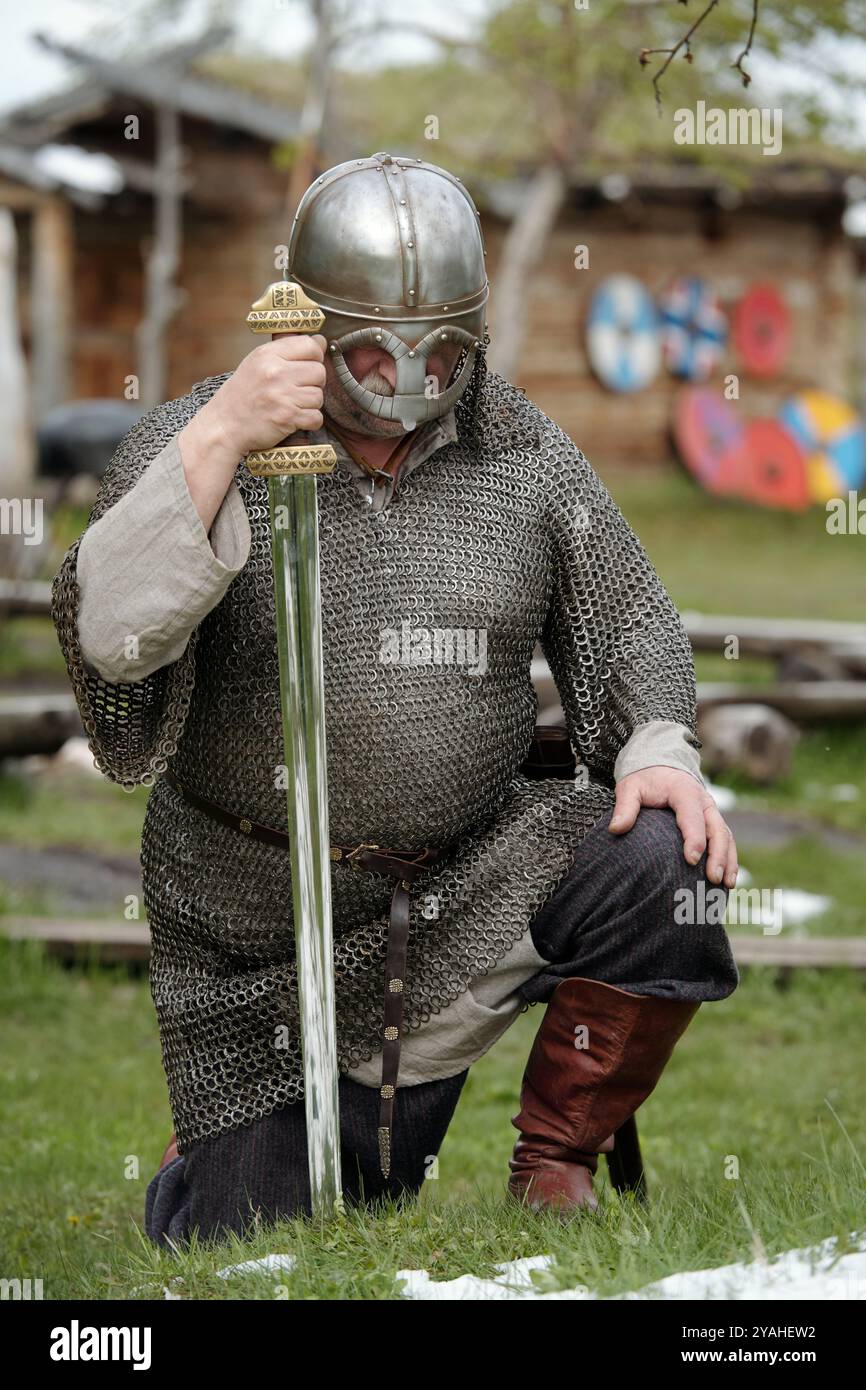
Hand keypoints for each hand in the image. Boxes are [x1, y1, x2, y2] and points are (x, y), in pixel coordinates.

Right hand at [177, 334, 326, 532]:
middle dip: (314, 383)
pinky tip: (295, 420)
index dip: (315, 357)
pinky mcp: (287, 418)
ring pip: (319, 396)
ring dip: (310, 404)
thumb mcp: (256, 363)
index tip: (307, 366)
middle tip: (298, 390)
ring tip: (292, 405)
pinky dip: (309, 422)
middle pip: (319, 372)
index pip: (311, 346)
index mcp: (268, 354)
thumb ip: (286, 352)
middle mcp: (276, 372)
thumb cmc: (242, 395)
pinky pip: (316, 417)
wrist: (224, 426)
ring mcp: (282, 395)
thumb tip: (321, 342)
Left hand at [608, 766, 737, 888]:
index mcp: (684, 791)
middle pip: (717, 829)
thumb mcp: (630, 788)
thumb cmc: (644, 781)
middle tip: (713, 878)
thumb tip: (615, 829)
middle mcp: (703, 801)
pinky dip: (730, 859)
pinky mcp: (713, 821)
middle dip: (718, 854)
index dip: (694, 838)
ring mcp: (711, 812)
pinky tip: (727, 881)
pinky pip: (726, 840)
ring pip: (726, 836)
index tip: (691, 860)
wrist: (660, 767)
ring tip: (727, 885)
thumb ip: (625, 807)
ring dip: (728, 860)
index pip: (692, 816)